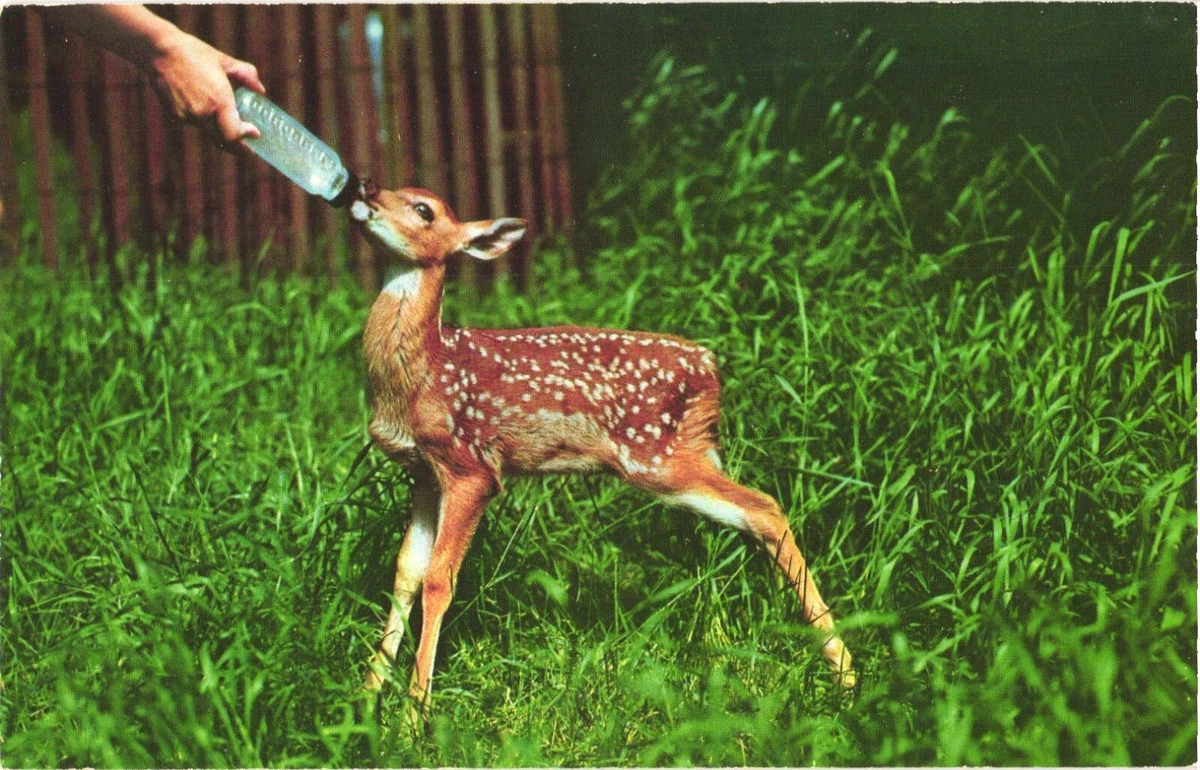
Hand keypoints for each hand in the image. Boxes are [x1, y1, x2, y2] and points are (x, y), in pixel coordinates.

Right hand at [147, 29, 265, 152]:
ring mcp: (187, 116)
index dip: (245, 139)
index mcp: (218, 101)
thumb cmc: (193, 53)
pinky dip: (204, 121)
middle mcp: (202, 113)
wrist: (159, 50)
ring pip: (209, 132)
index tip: (254, 134)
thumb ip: (246, 75)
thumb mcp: (224, 61)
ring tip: (228, 122)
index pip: (234, 135)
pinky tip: (204, 106)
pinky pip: (195, 124)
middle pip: (223, 141)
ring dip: (220, 131)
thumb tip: (260, 90)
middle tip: (248, 147)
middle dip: (237, 146)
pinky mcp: (175, 115)